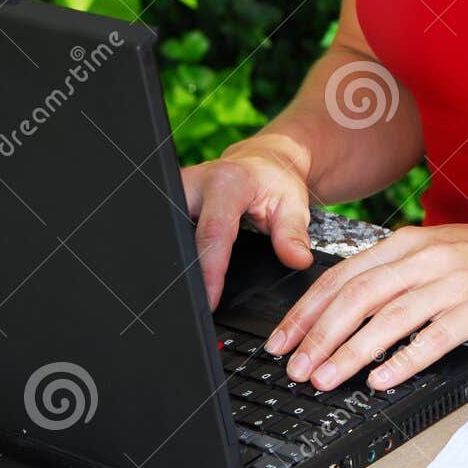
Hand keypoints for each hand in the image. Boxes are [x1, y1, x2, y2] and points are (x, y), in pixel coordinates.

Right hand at [181, 133, 314, 308]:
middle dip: (185, 271)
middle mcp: (195, 183)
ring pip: (169, 233)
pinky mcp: (171, 199)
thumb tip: (298, 260)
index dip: (210, 270)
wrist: (262, 161)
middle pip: (182, 236)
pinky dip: (177, 253)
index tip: (209, 302)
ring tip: (191, 293)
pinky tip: (185, 273)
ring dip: (178, 263)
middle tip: (193, 306)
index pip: (212, 232)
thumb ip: (293, 233)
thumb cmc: (275, 182)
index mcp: (226, 183)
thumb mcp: (293, 204)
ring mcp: (178, 190)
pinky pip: (169, 230)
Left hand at [264, 218, 467, 390]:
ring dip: (350, 352)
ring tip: (326, 379)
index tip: (282, 340)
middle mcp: (425, 256)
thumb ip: (397, 271)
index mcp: (409, 242)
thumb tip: (348, 305)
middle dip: (318, 336)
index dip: (306, 310)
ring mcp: (452, 280)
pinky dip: (402, 360)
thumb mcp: (440, 251)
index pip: (343, 276)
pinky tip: (381, 379)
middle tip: (295, 368)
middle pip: (356, 297)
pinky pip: (432, 336)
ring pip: (387, 318)